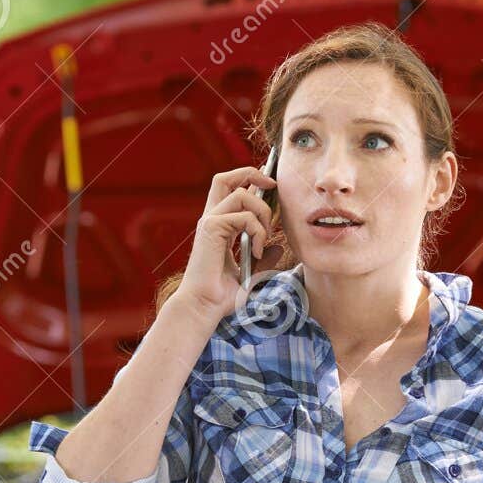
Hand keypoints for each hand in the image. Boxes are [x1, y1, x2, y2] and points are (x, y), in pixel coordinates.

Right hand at [178, 164, 284, 319]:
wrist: (204, 308)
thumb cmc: (220, 296)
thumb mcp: (249, 274)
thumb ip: (263, 259)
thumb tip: (278, 247)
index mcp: (218, 226)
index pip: (230, 190)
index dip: (250, 181)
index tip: (271, 189)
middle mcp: (211, 220)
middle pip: (225, 178)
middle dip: (252, 174)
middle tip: (272, 186)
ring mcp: (209, 223)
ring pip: (242, 194)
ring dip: (262, 212)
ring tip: (265, 237)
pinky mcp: (211, 229)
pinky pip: (244, 217)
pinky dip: (257, 231)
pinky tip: (257, 251)